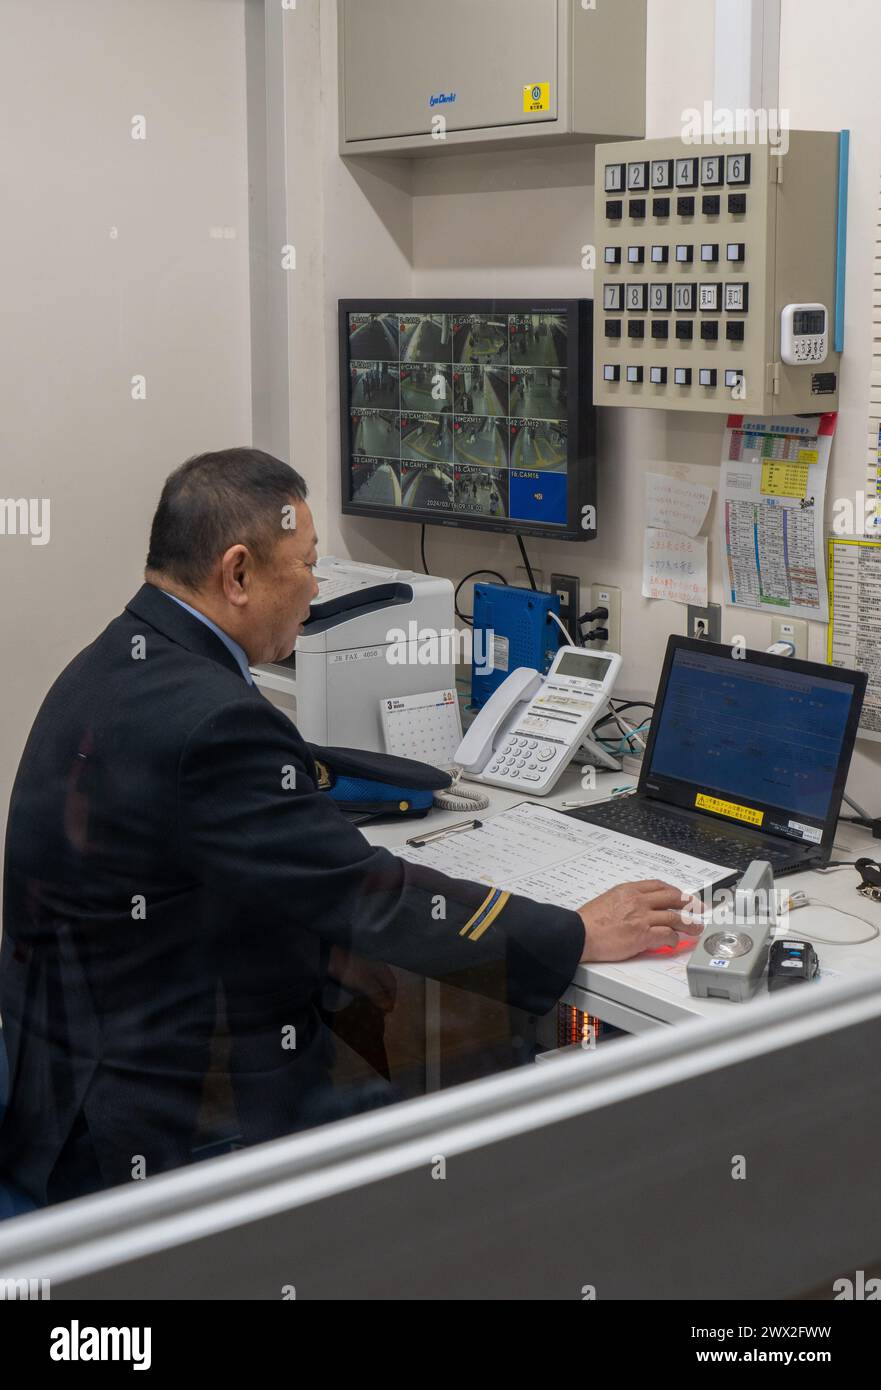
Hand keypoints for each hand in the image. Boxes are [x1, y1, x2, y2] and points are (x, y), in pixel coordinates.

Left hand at [327, 946, 397, 1011]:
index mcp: (382, 968)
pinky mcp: (356, 969)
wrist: (331, 957)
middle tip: (380, 1011)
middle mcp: (376, 967)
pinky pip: (365, 982)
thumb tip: (389, 1007)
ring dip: (374, 995)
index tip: (387, 1011)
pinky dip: (366, 990)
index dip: (391, 998)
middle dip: (383, 997)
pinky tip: (361, 996)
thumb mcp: (366, 985)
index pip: (392, 985)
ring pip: (374, 983)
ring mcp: (366, 967)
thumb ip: (378, 996)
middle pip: (384, 984)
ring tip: (371, 1006)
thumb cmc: (351, 970)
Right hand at [576, 880, 702, 962]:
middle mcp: (638, 901)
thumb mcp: (608, 900)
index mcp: (629, 890)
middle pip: (672, 897)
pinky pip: (667, 935)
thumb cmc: (588, 921)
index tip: (681, 896)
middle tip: (698, 908)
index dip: (674, 891)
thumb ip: (626, 901)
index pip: (659, 885)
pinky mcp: (643, 935)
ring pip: (675, 917)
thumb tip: (638, 908)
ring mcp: (642, 917)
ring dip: (689, 923)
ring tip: (696, 928)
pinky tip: (674, 942)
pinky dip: (674, 939)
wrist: (579, 934)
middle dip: (689, 903)